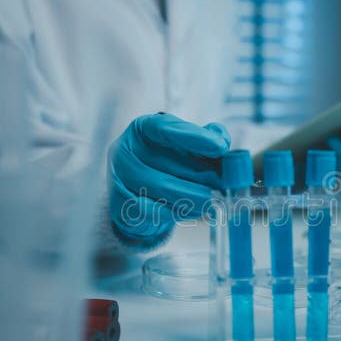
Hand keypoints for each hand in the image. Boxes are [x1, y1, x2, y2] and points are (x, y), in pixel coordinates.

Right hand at [108, 113, 229, 245]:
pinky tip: (192, 211)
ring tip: (212, 201)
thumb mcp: (187, 146)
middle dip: (199, 176)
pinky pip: (152, 211)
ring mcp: (119, 178)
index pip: (164, 128)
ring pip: (159, 188)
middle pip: (164, 163)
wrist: (140, 194)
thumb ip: (208, 138)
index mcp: (142, 129)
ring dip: (192, 196)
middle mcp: (124, 150)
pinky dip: (177, 212)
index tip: (219, 147)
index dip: (193, 137)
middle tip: (221, 185)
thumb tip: (221, 140)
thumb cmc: (168, 164)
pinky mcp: (119, 205)